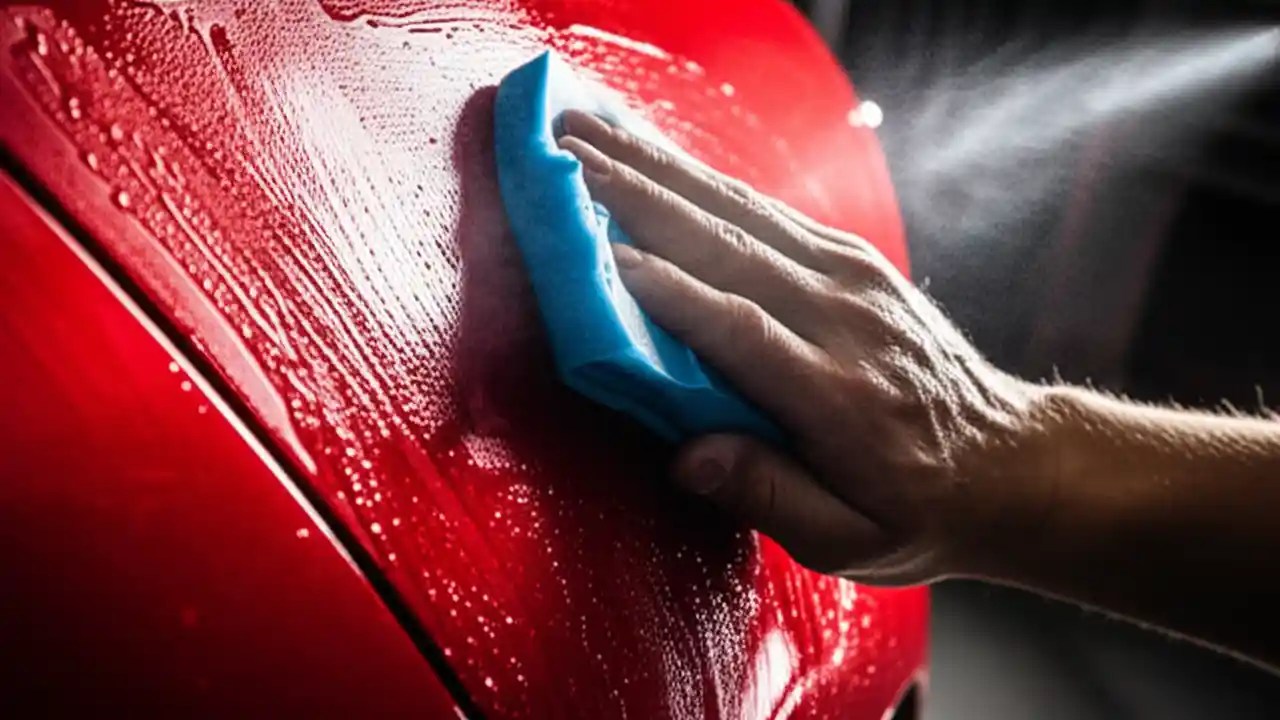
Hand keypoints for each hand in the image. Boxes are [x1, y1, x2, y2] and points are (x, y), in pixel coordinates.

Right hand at [557, 110, 1046, 584]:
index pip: (740, 328)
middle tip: (570, 156)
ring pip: (742, 212)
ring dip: (663, 169)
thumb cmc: (918, 511)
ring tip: (595, 133)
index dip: (671, 291)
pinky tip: (660, 158)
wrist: (1007, 463)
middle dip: (644, 197)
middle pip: (731, 247)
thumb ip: (769, 496)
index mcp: (839, 396)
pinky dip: (705, 181)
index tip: (603, 253)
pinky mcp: (854, 260)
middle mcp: (846, 320)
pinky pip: (767, 211)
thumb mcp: (849, 541)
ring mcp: (855, 279)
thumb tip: (688, 456)